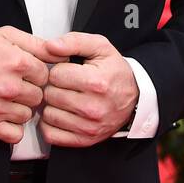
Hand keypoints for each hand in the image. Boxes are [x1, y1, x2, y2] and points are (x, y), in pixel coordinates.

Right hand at [0, 26, 65, 143]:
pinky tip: (4, 115)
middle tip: (15, 85)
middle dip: (29, 91)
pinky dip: (12, 127)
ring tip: (6, 98)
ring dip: (21, 109)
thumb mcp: (6, 35)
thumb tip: (61, 53)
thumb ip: (37, 43)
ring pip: (28, 115)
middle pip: (38, 96)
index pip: (46, 75)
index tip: (27, 74)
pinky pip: (15, 134)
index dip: (37, 74)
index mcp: (17, 62)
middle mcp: (9, 86)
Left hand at [37, 32, 138, 147]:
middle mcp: (92, 108)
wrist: (135, 97)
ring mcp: (88, 127)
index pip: (55, 74)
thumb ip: (74, 41)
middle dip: (54, 86)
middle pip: (50, 94)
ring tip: (65, 98)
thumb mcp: (100, 47)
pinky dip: (51, 124)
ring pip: (48, 114)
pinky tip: (61, 114)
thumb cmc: (114, 71)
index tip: (68, 71)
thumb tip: (50, 46)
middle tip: (66, 85)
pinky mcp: (84, 140)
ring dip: (52, 105)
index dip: (59, 69)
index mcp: (96, 82)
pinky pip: (51, 135)